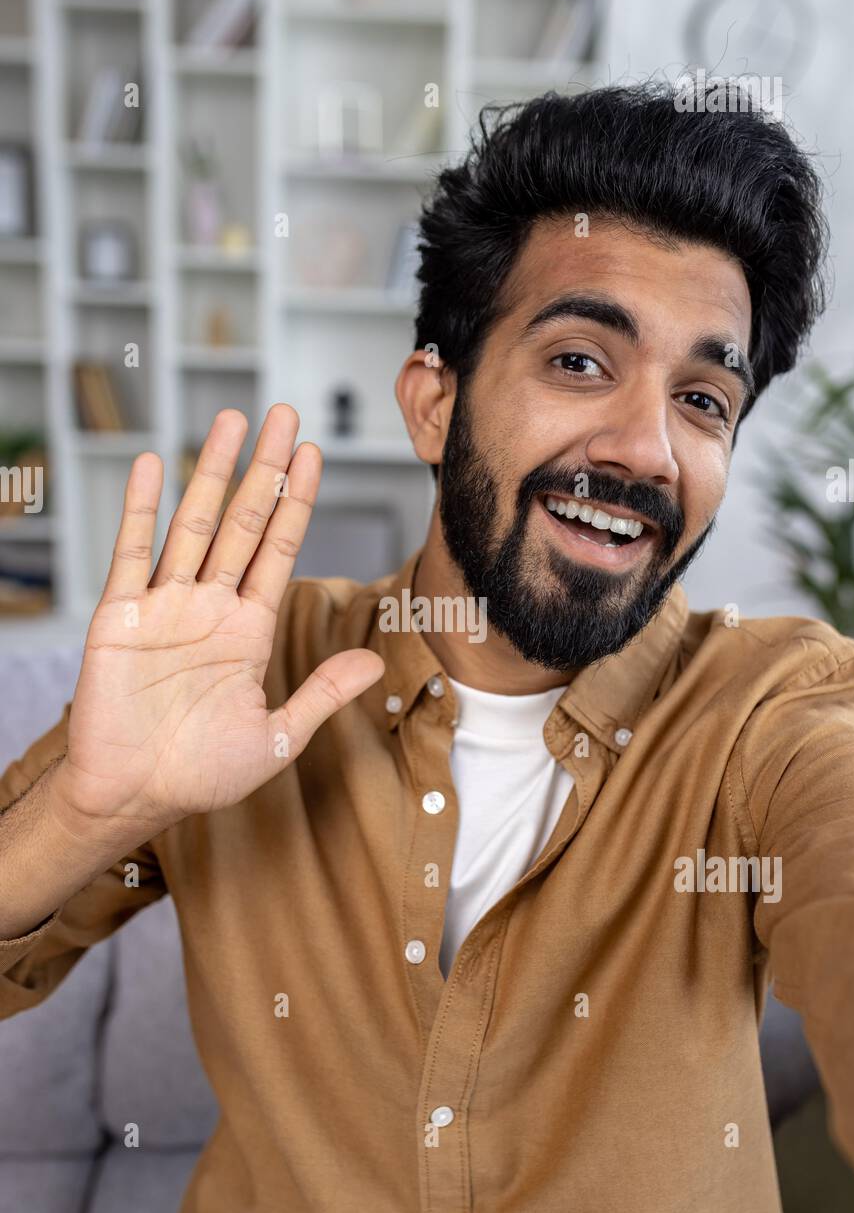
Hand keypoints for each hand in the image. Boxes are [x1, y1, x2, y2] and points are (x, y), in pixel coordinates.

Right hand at [53, 404, 384, 833]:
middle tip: (284, 414)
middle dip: (265, 469)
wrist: (132, 798)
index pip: (279, 550)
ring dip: (212, 472)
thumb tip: (375, 662)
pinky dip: (141, 508)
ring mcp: (164, 606)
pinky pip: (132, 553)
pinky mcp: (119, 617)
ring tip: (233, 420)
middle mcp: (209, 608)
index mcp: (247, 630)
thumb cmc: (200, 775)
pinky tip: (155, 464)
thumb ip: (322, 694)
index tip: (313, 455)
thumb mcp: (275, 738)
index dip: (297, 502)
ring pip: (193, 524)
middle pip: (243, 522)